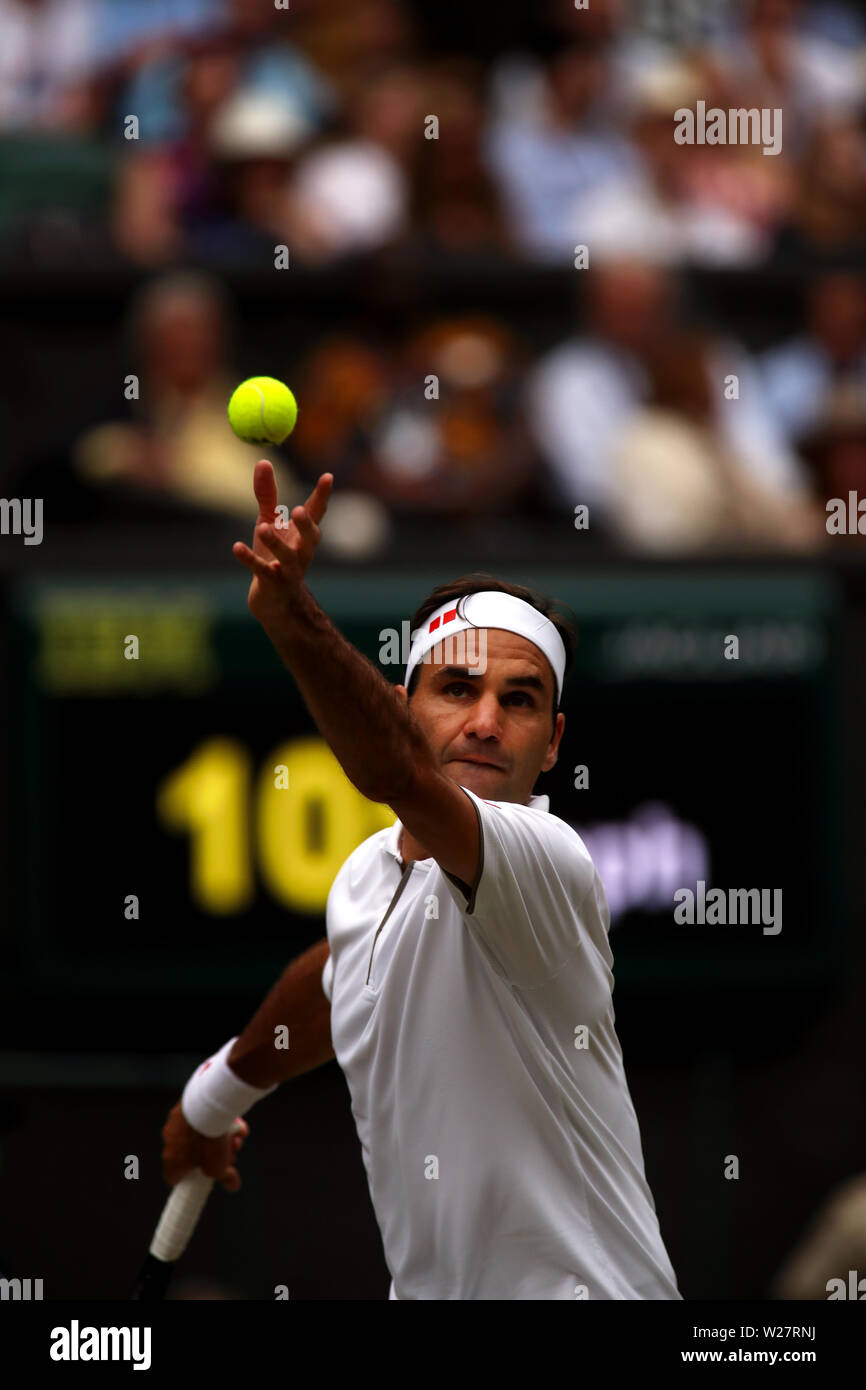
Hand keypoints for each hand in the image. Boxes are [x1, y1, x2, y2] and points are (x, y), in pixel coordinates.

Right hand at [161, 1101, 248, 1191]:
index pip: (174, 1176)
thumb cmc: (208, 1142)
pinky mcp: (187, 1103)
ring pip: (200, 1133)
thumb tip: (233, 1185)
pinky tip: (238, 1126)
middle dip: (212, 1156)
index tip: (205, 1176)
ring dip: (219, 1139)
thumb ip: (224, 1177)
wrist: (208, 1107)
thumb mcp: (218, 1167)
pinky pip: (205, 1115)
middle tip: (228, 1156)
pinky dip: (220, 1121)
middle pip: (192, 1154)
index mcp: (172, 1160)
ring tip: (236, 1140)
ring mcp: (177, 1120)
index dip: (191, 1179)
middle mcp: (170, 1139)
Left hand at [233, 462, 332, 628]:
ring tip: (262, 528)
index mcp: (304, 535)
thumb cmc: (274, 556)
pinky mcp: (272, 583)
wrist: (273, 599)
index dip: (323, 496)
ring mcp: (288, 570)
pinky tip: (237, 548)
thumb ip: (267, 494)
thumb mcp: (269, 521)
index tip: (328, 476)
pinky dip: (249, 559)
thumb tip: (263, 461)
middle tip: (300, 509)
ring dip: (276, 543)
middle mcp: (302, 552)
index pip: (317, 513)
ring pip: (287, 557)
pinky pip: (262, 571)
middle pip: (311, 538)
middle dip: (307, 525)